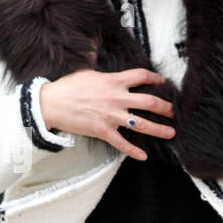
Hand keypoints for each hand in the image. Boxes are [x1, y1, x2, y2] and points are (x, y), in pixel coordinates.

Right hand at [38, 68, 174, 160]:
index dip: (155, 79)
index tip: (162, 82)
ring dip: (159, 129)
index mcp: (114, 81)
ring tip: (171, 133)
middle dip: (165, 108)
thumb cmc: (68, 87)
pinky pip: (122, 143)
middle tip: (173, 111)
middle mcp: (117, 98)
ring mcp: (111, 116)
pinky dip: (133, 151)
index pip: (142, 76)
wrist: (49, 104)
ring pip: (142, 124)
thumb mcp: (89, 72)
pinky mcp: (103, 130)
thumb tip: (110, 65)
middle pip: (150, 102)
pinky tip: (143, 156)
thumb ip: (106, 73)